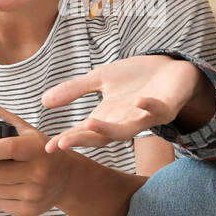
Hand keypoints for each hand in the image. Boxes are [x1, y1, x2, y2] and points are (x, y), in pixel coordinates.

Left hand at [0, 102, 74, 215]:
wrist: (66, 177)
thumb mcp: (23, 128)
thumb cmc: (40, 149)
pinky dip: (0, 194)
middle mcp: (39, 171)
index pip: (8, 148)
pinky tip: (13, 186)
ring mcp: (35, 193)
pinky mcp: (31, 210)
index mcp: (36, 147)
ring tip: (8, 173)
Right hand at [39, 55, 204, 151]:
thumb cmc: (135, 76)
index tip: (47, 147)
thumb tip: (43, 101)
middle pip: (101, 136)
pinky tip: (139, 102)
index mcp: (108, 117)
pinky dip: (149, 107)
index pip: (83, 132)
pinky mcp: (166, 108)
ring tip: (90, 123)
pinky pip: (157, 110)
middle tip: (62, 143)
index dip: (66, 139)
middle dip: (82, 139)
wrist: (171, 68)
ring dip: (109, 129)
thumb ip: (74, 90)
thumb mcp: (100, 78)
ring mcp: (146, 117)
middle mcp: (124, 121)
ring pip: (126, 130)